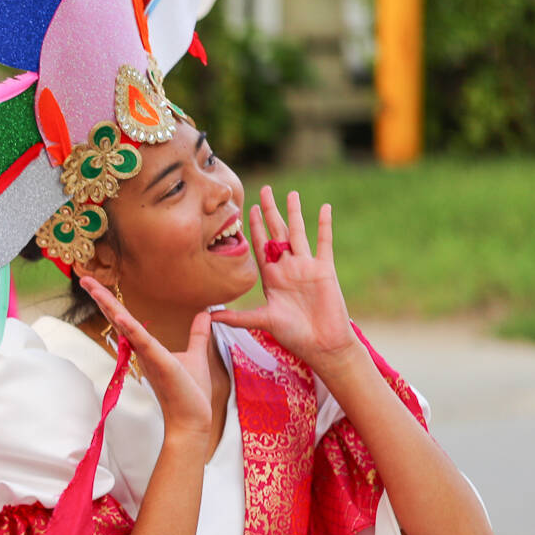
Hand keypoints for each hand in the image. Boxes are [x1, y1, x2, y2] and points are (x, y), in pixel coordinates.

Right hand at [82, 274, 213, 440]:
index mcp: (147, 347)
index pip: (125, 319)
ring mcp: (147, 355)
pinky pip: (141, 341)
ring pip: (123, 324)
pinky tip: (119, 314)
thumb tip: (205, 315)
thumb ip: (198, 334)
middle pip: (116, 318)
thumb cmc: (191, 392)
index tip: (97, 285)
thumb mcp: (196, 354)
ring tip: (92, 287)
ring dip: (108, 305)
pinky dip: (130, 327)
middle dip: (101, 297)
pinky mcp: (157, 362)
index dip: (111, 302)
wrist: (191, 419)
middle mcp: (141, 350)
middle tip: (84, 279)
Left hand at [213, 187, 360, 376]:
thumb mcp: (261, 322)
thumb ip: (237, 317)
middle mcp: (288, 268)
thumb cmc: (293, 335)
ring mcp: (306, 267)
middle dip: (270, 212)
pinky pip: (324, 243)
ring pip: (298, 233)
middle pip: (277, 234)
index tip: (247, 210)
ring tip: (289, 193)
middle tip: (264, 190)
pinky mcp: (324, 270)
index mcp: (272, 278)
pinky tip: (323, 208)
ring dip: (293, 213)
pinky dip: (324, 226)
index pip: (260, 247)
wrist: (322, 344)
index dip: (254, 228)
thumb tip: (209, 317)